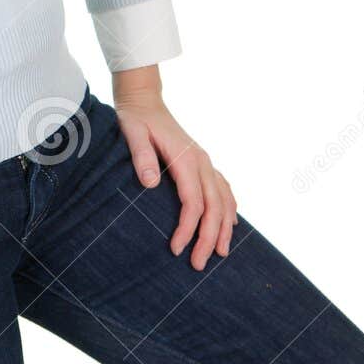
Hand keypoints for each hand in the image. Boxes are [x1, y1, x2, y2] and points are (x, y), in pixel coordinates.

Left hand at [112, 68, 237, 270]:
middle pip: (213, 206)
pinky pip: (223, 188)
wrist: (144, 99)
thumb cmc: (136, 118)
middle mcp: (201, 161)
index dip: (188, 229)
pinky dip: (230, 207)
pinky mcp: (203, 162)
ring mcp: (205, 161)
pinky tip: (231, 223)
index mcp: (186, 158)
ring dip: (224, 227)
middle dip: (209, 238)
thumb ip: (141, 157)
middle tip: (199, 265)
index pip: (193, 202)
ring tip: (221, 253)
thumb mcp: (131, 133)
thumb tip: (150, 183)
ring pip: (224, 199)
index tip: (176, 249)